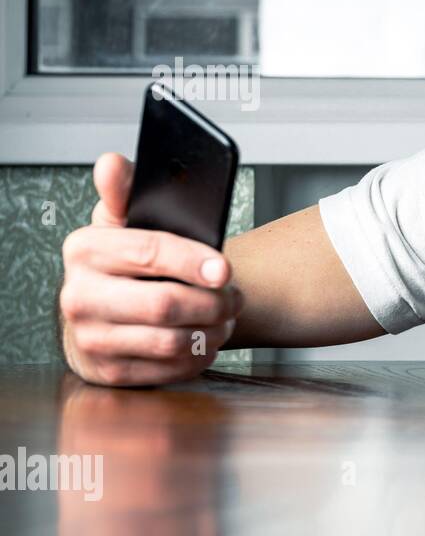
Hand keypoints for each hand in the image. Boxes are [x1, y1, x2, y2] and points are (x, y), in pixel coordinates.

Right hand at [59, 153, 243, 386]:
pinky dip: (199, 356)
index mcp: (85, 249)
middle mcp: (78, 296)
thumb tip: (112, 163)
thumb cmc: (123, 262)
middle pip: (164, 305)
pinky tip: (206, 339)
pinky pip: (169, 370)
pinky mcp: (108, 372)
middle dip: (213, 302)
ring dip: (212, 331)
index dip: (194, 262)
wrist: (102, 311)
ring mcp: (91, 338)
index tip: (225, 270)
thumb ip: (125, 191)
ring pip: (171, 342)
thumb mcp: (123, 221)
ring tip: (225, 317)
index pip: (149, 252)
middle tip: (235, 297)